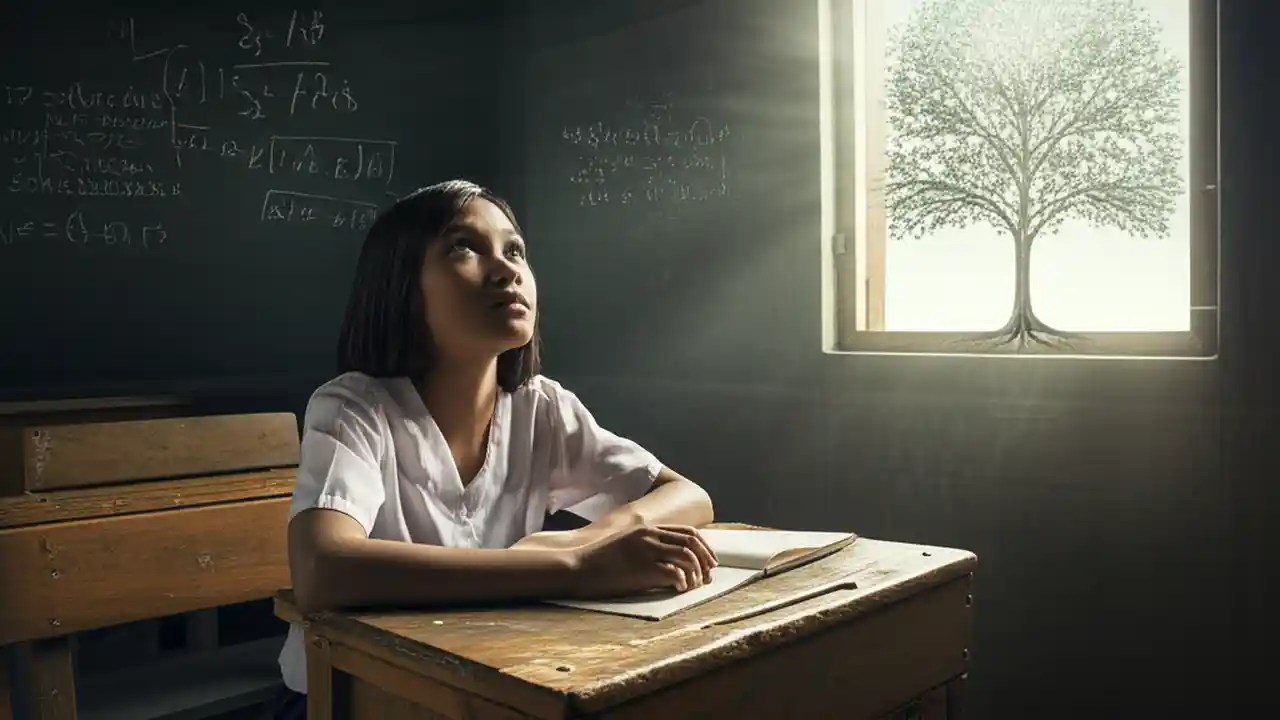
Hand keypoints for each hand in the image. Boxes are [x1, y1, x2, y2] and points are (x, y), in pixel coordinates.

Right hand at [563, 522, 718, 597]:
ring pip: (687, 557)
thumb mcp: (625, 545)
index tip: (710, 562)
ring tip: (696, 586)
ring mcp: (647, 551)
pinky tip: (680, 590)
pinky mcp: (643, 568)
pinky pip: (674, 573)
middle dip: (706, 559)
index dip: (704, 547)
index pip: (687, 532)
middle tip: (710, 575)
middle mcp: (650, 536)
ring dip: (697, 573)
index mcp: (647, 528)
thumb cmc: (599, 562)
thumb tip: (668, 561)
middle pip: (692, 542)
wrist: (577, 567)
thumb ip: (646, 547)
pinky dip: (682, 582)